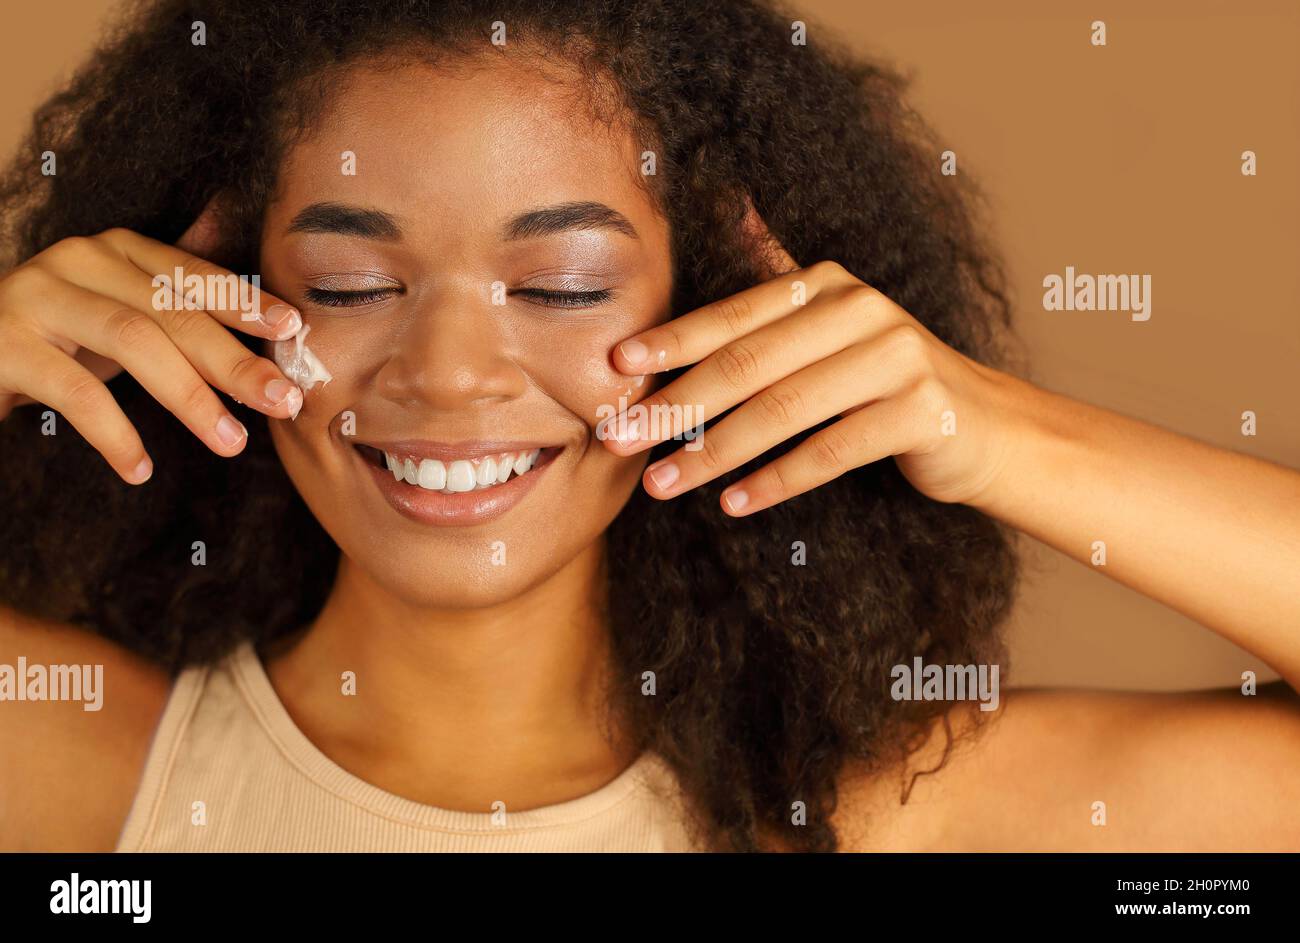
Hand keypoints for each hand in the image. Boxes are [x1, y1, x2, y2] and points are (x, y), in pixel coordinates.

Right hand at [0, 211, 305, 483]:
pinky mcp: (1, 344)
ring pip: (132, 341)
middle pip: (172, 311)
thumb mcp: (124, 316)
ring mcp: (35, 297)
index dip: (245, 302)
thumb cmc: (61, 339)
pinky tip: (141, 469)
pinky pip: (72, 390)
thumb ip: (182, 308)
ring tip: (230, 442)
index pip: (193, 275)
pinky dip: (114, 433)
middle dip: (234, 360)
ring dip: (189, 396)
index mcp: (118, 250)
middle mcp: (77, 260)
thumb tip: (278, 316)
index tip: (294, 331)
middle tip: (284, 401)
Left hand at [598, 203, 1025, 514]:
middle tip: (620, 440)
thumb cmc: (884, 380)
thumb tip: (733, 203)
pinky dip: (777, 480)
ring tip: (662, 485)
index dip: (672, 341)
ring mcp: (895, 357)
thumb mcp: (834, 324)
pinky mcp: (919, 411)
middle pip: (749, 364)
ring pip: (783, 410)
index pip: (734, 314)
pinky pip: (831, 451)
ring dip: (714, 452)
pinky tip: (733, 503)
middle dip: (677, 405)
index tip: (614, 369)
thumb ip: (780, 280)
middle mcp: (861, 310)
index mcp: (827, 286)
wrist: (983, 426)